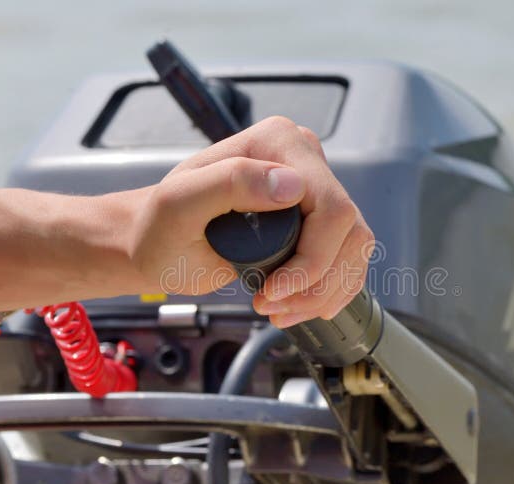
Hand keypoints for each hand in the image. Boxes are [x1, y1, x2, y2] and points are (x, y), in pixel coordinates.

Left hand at [127, 116, 374, 327]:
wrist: (158, 246)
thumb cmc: (161, 227)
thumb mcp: (181, 202)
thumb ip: (231, 182)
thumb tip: (292, 185)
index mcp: (279, 143)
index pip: (331, 206)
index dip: (312, 259)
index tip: (271, 291)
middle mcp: (305, 161)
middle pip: (350, 231)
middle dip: (317, 282)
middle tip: (272, 306)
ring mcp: (315, 193)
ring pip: (355, 249)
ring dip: (324, 292)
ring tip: (280, 310)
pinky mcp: (318, 224)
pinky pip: (349, 260)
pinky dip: (329, 292)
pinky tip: (299, 306)